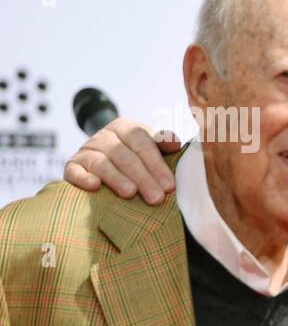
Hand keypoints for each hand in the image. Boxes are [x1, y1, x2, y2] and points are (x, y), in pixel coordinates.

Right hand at [62, 118, 181, 204]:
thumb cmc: (136, 157)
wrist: (103, 160)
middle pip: (123, 155)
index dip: (156, 164)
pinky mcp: (72, 166)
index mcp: (125, 128)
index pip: (141, 142)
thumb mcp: (151, 147)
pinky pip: (75, 171)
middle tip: (156, 198)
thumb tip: (176, 142)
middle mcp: (104, 137)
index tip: (169, 186)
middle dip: (142, 177)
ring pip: (101, 162)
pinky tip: (95, 186)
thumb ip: (163, 144)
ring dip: (116, 178)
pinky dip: (84, 178)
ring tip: (130, 193)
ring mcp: (86, 150)